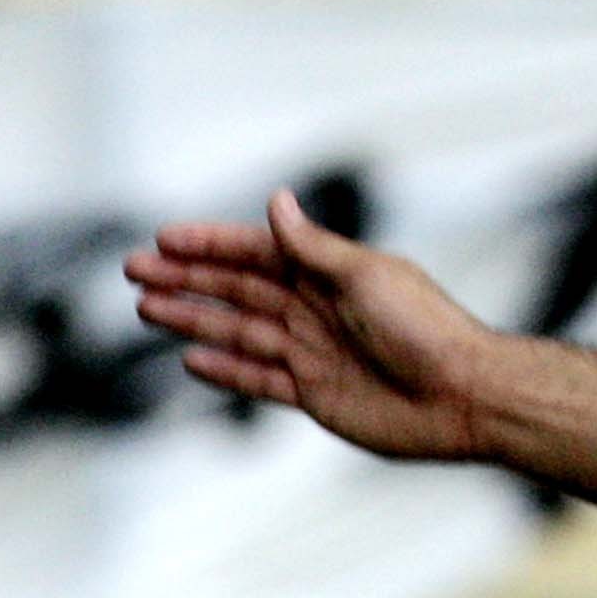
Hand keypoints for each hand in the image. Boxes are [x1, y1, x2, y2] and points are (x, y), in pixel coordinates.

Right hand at [126, 190, 493, 458]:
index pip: (257, 252)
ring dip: (194, 318)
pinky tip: (192, 357)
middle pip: (239, 289)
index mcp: (330, 272)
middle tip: (135, 271)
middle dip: (187, 278)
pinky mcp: (316, 394)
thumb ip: (313, 247)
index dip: (210, 245)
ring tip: (146, 308)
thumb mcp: (366, 276)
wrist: (462, 396)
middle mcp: (318, 308)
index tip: (164, 240)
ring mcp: (314, 351)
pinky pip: (260, 377)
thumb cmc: (426, 329)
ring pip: (240, 330)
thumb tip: (277, 201)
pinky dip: (226, 368)